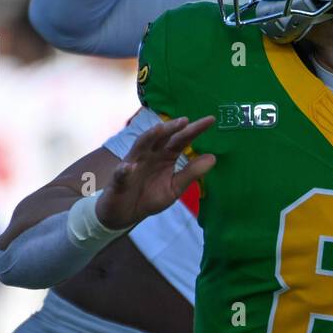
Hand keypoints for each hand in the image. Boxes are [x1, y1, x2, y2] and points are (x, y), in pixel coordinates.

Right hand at [96, 116, 215, 227]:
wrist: (127, 213)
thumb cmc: (151, 196)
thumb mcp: (175, 187)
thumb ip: (192, 173)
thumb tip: (213, 157)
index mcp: (166, 155)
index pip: (182, 139)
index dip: (195, 130)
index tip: (211, 120)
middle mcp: (150, 154)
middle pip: (162, 137)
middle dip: (172, 128)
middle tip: (186, 120)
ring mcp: (133, 164)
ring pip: (140, 146)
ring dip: (149, 137)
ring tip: (160, 129)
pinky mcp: (119, 179)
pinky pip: (121, 173)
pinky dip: (124, 170)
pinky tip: (129, 167)